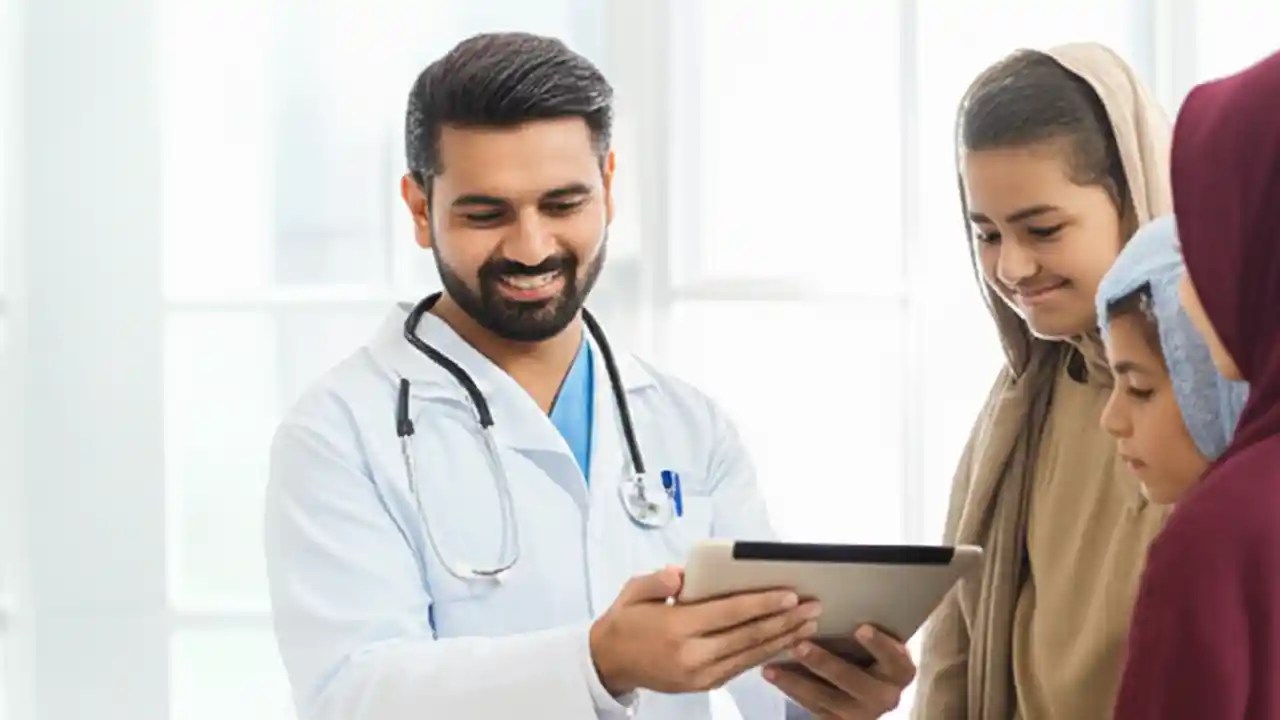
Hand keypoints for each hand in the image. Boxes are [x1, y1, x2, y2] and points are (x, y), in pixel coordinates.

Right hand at [589, 567, 820, 695]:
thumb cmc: (626, 621)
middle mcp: (691, 654)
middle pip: (748, 636)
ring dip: (783, 639)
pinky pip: (742, 667)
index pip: (729, 613)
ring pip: (751, 655)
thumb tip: (681, 574)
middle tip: (812, 607)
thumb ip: (658, 581)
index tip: (790, 593)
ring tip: (809, 624)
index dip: (763, 603)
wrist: (609, 662)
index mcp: (676, 627)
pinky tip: (785, 642)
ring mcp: (700, 674)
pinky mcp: (704, 684)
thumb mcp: (633, 592)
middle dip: (784, 621)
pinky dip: (767, 654)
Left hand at [763, 624, 915, 718]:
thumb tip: (835, 595)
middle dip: (825, 664)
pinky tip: (772, 673)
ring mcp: (860, 713)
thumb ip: (866, 628)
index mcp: (900, 672)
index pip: (896, 660)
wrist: (866, 692)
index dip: (880, 645)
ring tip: (773, 665)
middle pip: (855, 681)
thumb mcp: (876, 644)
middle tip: (800, 645)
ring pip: (827, 698)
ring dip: (797, 680)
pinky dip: (790, 689)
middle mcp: (885, 697)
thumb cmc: (869, 652)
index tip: (861, 628)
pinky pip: (813, 707)